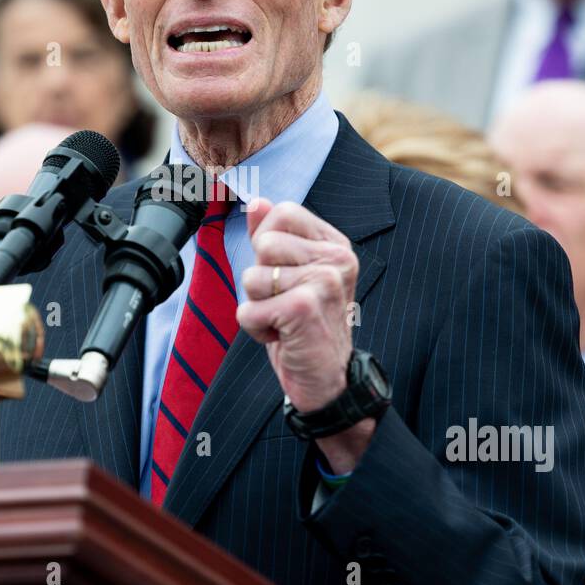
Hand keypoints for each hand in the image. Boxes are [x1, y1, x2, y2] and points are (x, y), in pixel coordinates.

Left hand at [236, 198, 373, 471]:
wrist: (327, 382)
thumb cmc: (305, 326)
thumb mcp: (290, 276)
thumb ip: (274, 236)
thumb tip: (256, 201)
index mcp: (335, 244)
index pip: (282, 212)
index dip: (268, 245)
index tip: (287, 275)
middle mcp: (337, 258)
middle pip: (263, 243)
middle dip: (260, 279)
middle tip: (285, 302)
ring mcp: (323, 281)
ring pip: (252, 276)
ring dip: (257, 305)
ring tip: (284, 321)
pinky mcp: (303, 307)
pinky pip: (248, 309)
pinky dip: (255, 330)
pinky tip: (282, 338)